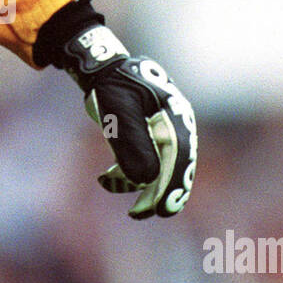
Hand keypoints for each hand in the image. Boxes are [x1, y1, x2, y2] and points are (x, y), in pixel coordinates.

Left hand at [59, 24, 196, 218]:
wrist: (104, 68)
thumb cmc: (112, 87)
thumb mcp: (120, 113)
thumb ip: (133, 143)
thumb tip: (147, 181)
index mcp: (175, 116)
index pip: (178, 158)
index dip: (170, 186)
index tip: (161, 210)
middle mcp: (175, 125)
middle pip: (173, 165)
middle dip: (156, 192)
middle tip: (139, 213)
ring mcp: (163, 131)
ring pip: (158, 166)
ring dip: (137, 182)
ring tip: (111, 186)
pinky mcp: (149, 136)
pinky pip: (145, 161)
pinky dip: (127, 172)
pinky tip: (107, 178)